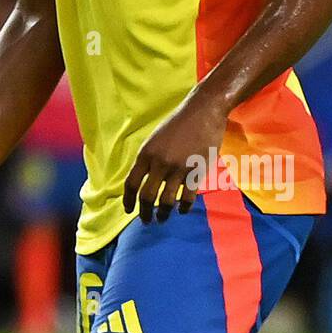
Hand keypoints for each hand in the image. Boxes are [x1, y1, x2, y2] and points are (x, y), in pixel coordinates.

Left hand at [123, 93, 227, 220]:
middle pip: (147, 196)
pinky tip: (181, 210)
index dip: (128, 200)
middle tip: (146, 220)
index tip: (128, 210)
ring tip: (162, 218)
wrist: (203, 112)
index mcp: (146, 153)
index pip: (131, 183)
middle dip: (145, 213)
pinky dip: (183, 208)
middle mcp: (159, 163)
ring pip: (166, 201)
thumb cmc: (178, 124)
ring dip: (163, 214)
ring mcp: (178, 169)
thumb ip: (148, 159)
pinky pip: (187, 198)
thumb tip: (142, 181)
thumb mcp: (155, 138)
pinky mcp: (196, 172)